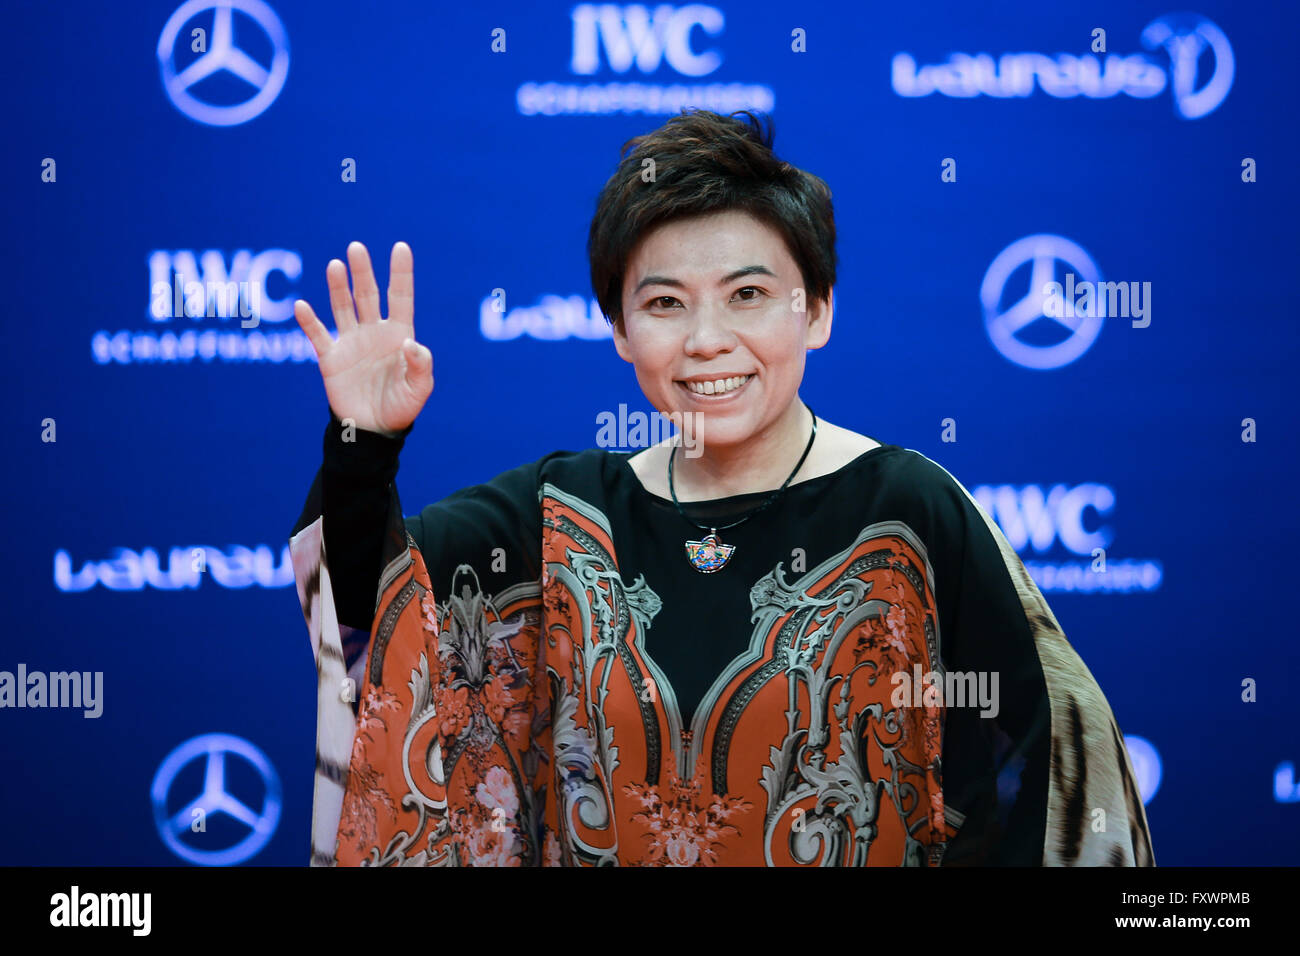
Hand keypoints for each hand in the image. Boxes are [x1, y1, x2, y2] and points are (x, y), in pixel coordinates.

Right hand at [294, 241, 432, 435]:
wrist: (373, 430)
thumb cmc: (401, 407)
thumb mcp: (419, 389)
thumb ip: (420, 365)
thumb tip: (410, 342)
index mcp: (399, 335)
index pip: (401, 297)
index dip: (401, 273)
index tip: (401, 247)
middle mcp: (374, 332)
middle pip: (368, 295)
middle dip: (363, 272)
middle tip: (357, 248)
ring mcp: (351, 342)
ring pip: (343, 307)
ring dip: (339, 288)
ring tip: (336, 265)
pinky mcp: (331, 358)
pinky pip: (318, 336)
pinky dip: (309, 321)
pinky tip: (301, 306)